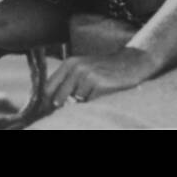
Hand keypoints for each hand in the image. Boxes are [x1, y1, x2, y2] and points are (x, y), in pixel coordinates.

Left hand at [44, 48, 158, 108]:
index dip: (46, 102)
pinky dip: (93, 104)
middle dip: (62, 108)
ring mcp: (88, 75)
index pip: (48, 88)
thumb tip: (50, 104)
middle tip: (71, 108)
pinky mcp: (99, 84)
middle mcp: (76, 68)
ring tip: (93, 96)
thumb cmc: (104, 70)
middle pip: (58, 98)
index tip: (46, 112)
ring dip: (81, 105)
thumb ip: (67, 83)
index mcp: (69, 63)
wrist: (130, 63)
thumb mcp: (83, 70)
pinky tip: (101, 95)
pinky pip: (89, 103)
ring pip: (75, 103)